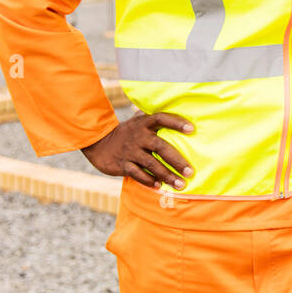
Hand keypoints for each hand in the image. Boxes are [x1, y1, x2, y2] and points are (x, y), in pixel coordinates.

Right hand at [81, 111, 195, 189]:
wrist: (99, 144)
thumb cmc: (126, 132)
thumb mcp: (137, 121)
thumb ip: (153, 117)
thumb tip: (175, 107)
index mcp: (143, 124)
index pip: (161, 118)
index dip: (176, 122)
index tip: (192, 129)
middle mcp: (138, 136)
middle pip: (160, 147)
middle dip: (176, 160)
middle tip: (190, 172)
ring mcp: (130, 151)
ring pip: (151, 164)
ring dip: (167, 175)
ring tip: (180, 184)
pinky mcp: (122, 164)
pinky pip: (137, 174)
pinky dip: (149, 180)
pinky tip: (159, 186)